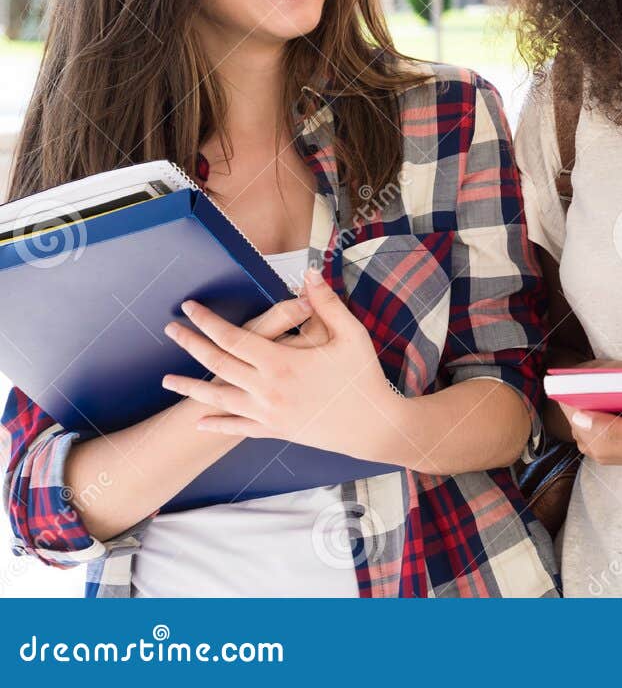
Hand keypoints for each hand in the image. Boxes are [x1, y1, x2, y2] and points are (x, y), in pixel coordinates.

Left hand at [161, 268, 405, 459]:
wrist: (372, 427)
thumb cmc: (363, 378)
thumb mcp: (351, 335)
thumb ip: (327, 303)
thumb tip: (309, 273)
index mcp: (281, 363)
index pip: (233, 338)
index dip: (208, 321)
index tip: (190, 308)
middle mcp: (267, 389)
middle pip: (218, 365)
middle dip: (192, 345)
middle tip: (171, 330)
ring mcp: (268, 413)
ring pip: (220, 399)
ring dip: (191, 388)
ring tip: (168, 381)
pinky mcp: (275, 430)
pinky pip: (238, 427)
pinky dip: (216, 424)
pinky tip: (200, 421)